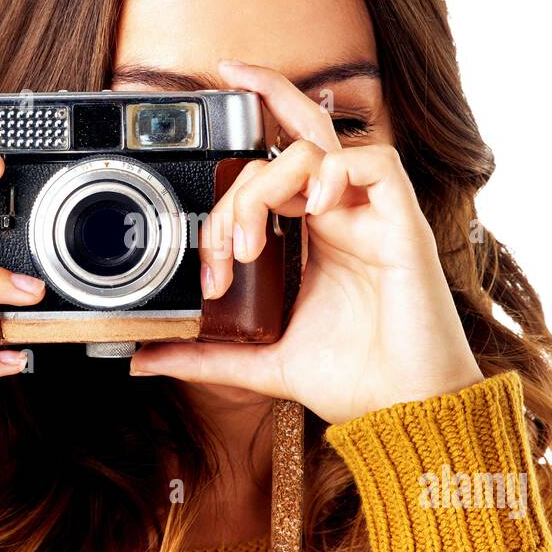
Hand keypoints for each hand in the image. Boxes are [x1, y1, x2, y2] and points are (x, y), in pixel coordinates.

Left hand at [128, 60, 483, 425]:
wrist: (408, 411)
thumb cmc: (355, 379)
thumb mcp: (262, 362)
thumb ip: (206, 355)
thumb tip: (144, 358)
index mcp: (317, 234)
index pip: (279, 159)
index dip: (239, 148)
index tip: (208, 197)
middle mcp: (344, 214)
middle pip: (290, 141)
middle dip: (237, 183)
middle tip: (222, 248)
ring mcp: (374, 214)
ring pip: (316, 148)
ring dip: (268, 187)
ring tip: (250, 246)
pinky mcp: (404, 224)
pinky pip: (374, 163)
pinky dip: (335, 174)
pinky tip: (316, 213)